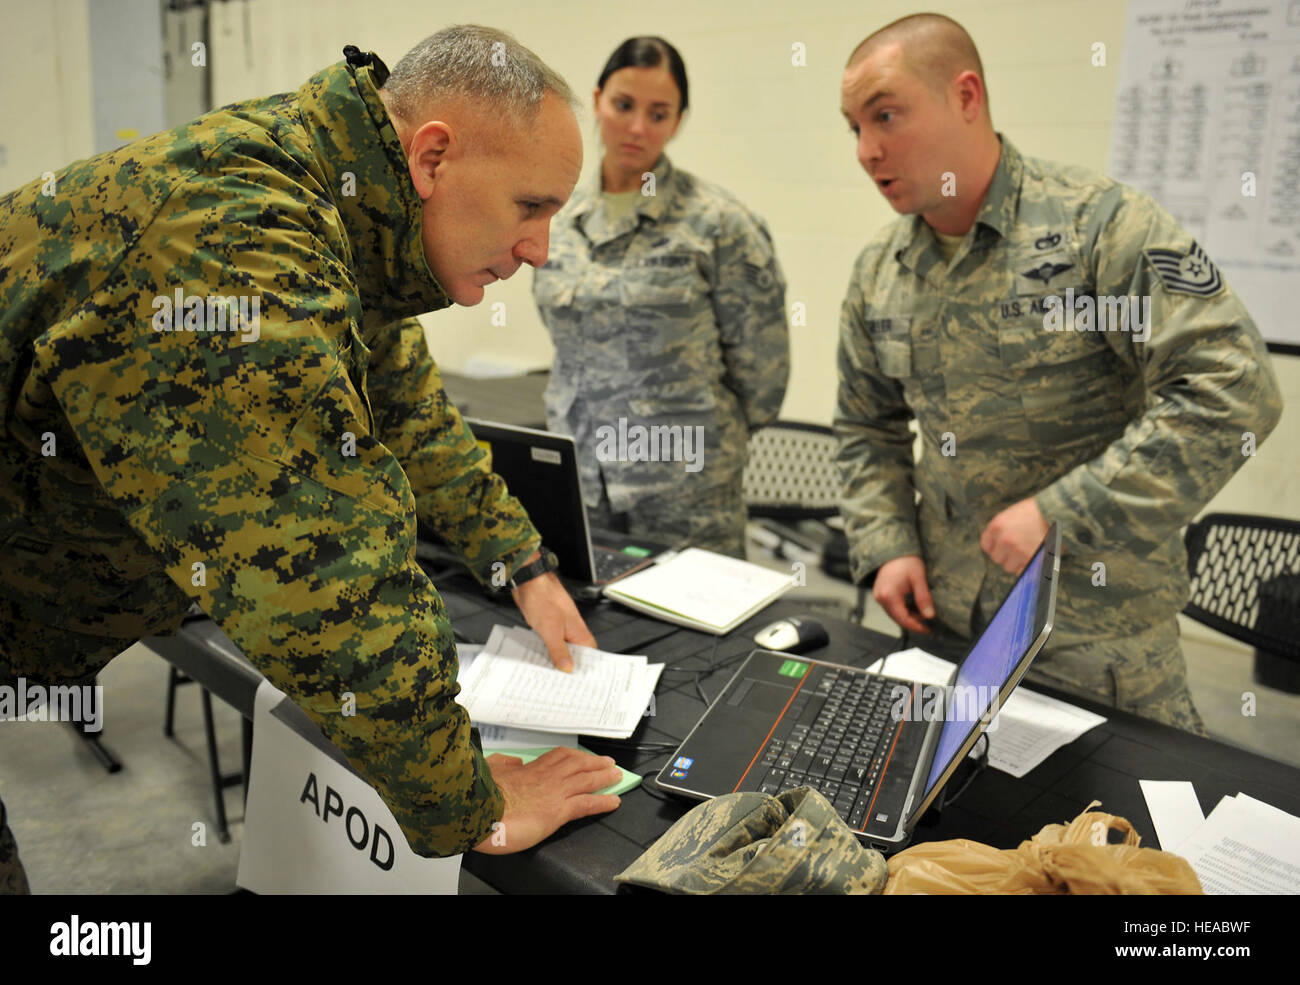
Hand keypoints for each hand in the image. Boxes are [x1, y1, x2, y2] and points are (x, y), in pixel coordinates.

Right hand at [474, 748, 622, 853]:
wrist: (478, 810)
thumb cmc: (480, 794)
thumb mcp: (489, 770)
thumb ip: (503, 764)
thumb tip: (514, 761)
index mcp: (528, 769)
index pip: (557, 757)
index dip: (574, 756)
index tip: (582, 756)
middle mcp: (545, 777)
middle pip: (577, 764)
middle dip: (594, 763)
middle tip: (608, 762)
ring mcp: (554, 792)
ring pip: (586, 779)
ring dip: (604, 776)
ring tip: (616, 776)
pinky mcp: (558, 811)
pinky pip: (586, 803)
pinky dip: (603, 801)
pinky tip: (614, 801)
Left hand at [511, 559, 595, 670]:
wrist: (528, 581)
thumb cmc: (542, 597)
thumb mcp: (550, 630)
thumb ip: (559, 650)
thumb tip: (568, 667)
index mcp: (578, 630)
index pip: (589, 654)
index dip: (585, 667)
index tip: (579, 681)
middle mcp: (571, 629)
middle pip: (574, 652)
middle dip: (568, 665)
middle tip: (560, 681)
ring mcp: (559, 626)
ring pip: (561, 647)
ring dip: (554, 658)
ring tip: (548, 672)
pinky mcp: (547, 624)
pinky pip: (549, 641)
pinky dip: (545, 649)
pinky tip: (538, 657)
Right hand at [873, 555, 934, 633]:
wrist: (894, 550)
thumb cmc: (907, 561)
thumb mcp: (919, 579)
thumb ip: (924, 598)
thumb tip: (929, 616)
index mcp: (889, 595)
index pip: (903, 619)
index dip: (916, 626)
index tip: (928, 629)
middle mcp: (880, 597)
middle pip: (897, 618)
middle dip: (913, 622)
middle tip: (927, 623)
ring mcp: (878, 595)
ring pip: (894, 614)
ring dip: (908, 617)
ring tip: (922, 615)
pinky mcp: (880, 593)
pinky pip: (891, 607)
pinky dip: (902, 610)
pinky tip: (913, 608)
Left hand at [979, 498, 1048, 573]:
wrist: (1058, 512)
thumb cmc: (1037, 510)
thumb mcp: (1013, 514)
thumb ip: (1003, 529)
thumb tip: (998, 543)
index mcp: (997, 525)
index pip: (985, 545)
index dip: (994, 547)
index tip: (1001, 547)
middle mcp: (1004, 540)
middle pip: (996, 558)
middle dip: (1006, 556)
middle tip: (1018, 550)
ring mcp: (1017, 551)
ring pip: (1008, 567)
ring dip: (1016, 563)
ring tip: (1027, 553)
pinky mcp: (1031, 560)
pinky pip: (1021, 572)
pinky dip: (1026, 568)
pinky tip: (1033, 559)